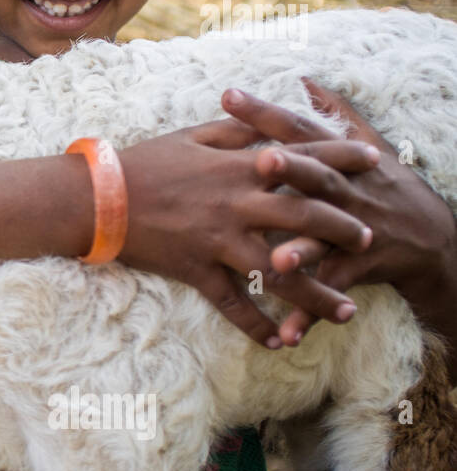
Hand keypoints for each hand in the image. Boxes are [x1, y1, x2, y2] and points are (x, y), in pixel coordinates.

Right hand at [117, 99, 376, 348]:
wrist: (95, 198)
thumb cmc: (141, 163)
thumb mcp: (190, 136)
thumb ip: (235, 132)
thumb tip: (270, 128)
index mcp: (238, 166)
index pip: (303, 159)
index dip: (341, 159)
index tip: (375, 161)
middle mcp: (236, 203)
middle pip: (305, 217)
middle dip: (343, 228)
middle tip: (369, 240)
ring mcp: (218, 240)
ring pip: (279, 272)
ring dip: (317, 293)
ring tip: (348, 311)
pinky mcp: (196, 269)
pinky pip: (232, 304)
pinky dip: (256, 325)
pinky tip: (279, 342)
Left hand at [228, 78, 456, 345]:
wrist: (433, 238)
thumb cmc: (386, 186)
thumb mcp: (364, 144)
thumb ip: (330, 113)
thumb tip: (304, 77)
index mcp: (338, 160)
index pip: (298, 130)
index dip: (265, 112)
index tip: (227, 95)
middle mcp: (347, 190)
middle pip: (316, 177)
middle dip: (291, 171)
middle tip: (259, 162)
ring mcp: (354, 229)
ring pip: (325, 241)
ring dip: (301, 252)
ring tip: (275, 262)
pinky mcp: (359, 267)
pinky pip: (331, 292)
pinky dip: (309, 313)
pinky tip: (285, 332)